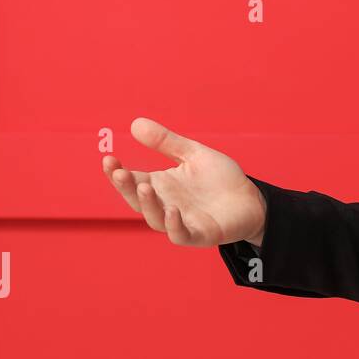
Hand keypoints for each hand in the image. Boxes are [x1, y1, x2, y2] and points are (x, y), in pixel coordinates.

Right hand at [101, 117, 267, 247]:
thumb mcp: (193, 154)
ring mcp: (181, 222)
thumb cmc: (219, 179)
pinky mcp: (200, 234)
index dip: (117, 172)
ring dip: (148, 205)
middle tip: (119, 172)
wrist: (250, 199)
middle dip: (126, 188)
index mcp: (161, 185)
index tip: (108, 159)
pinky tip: (173, 210)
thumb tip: (135, 123)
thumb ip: (166, 142)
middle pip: (138, 200)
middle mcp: (165, 204)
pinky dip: (174, 225)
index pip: (132, 180)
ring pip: (156, 219)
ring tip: (145, 187)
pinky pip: (182, 234)